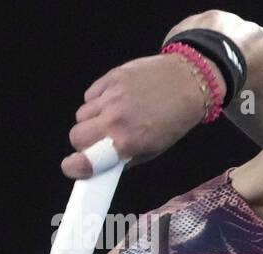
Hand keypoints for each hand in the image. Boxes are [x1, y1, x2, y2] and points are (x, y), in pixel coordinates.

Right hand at [60, 53, 222, 178]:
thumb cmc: (175, 120)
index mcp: (128, 142)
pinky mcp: (109, 78)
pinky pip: (89, 96)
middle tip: (99, 142)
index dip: (75, 166)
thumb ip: (126, 158)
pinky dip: (96, 102)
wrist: (188, 82)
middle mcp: (115, 119)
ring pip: (81, 115)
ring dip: (91, 121)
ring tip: (112, 118)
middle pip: (76, 136)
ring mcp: (110, 96)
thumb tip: (102, 165)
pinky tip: (114, 102)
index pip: (85, 158)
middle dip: (84, 143)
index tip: (74, 168)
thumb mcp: (155, 149)